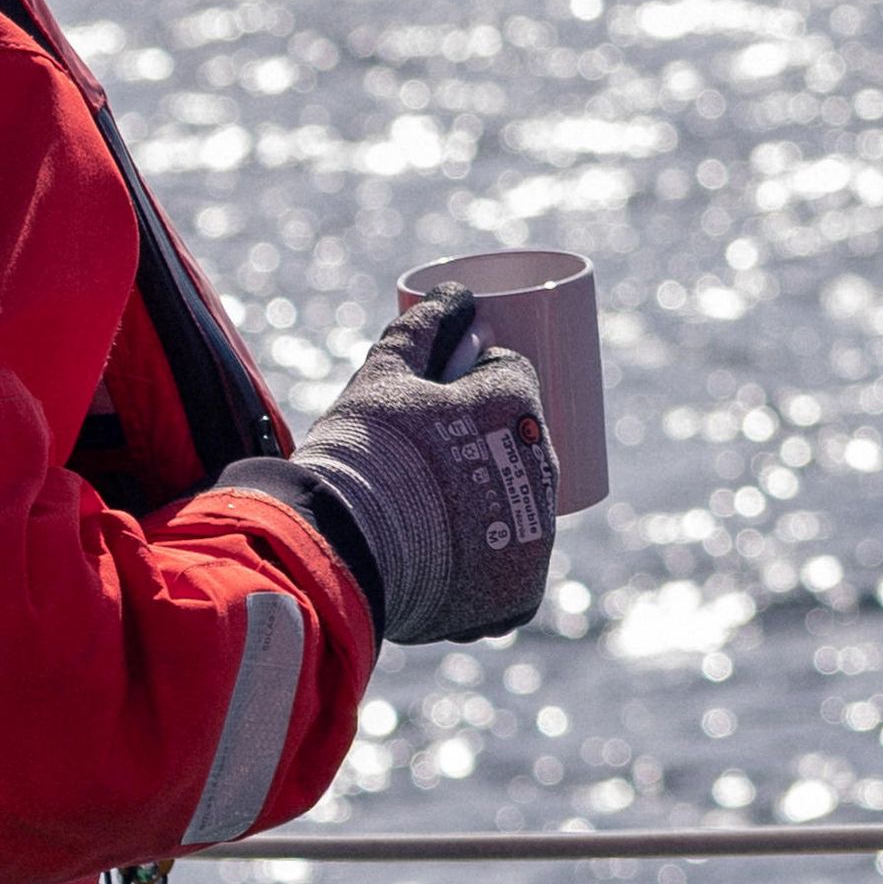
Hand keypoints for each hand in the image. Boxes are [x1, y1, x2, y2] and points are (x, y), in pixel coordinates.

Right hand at [283, 318, 558, 643]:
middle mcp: (544, 469)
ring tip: (431, 517)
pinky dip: (488, 572)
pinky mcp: (519, 592)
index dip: (472, 383)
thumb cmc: (362, 451)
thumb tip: (457, 291)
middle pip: (519, 447)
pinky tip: (456, 567)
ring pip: (518, 512)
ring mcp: (536, 536)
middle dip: (484, 445)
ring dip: (491, 509)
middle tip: (427, 462)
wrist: (337, 544)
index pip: (510, 378)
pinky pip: (512, 578)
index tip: (439, 401)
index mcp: (519, 403)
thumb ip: (423, 326)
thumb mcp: (386, 374)